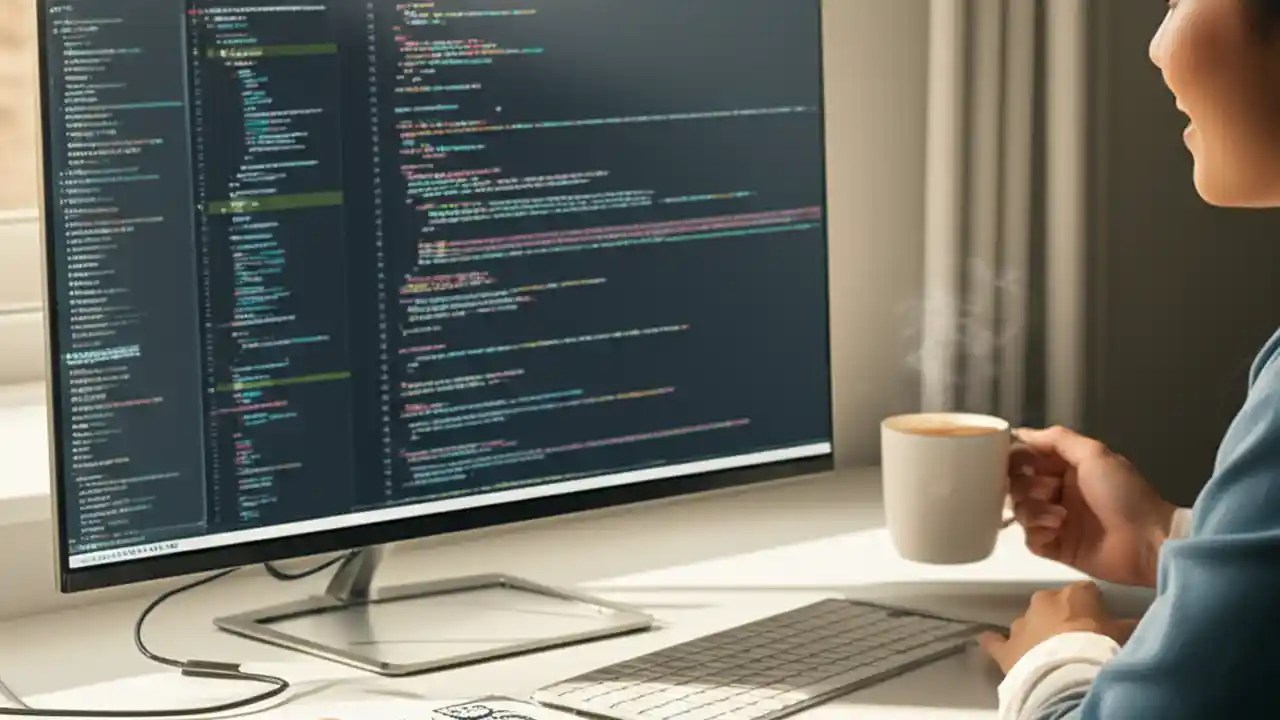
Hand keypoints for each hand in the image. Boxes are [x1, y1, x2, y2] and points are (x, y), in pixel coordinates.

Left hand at [978, 581, 1139, 674]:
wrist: (1068, 677)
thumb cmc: (1099, 651)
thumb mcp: (1124, 635)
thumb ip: (1128, 625)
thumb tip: (1138, 623)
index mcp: (1074, 594)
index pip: (1085, 592)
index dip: (1092, 607)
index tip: (1099, 621)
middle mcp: (1043, 602)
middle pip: (1053, 605)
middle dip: (1062, 619)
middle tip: (1076, 639)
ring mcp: (1021, 625)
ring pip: (1028, 624)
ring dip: (1037, 634)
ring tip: (1050, 653)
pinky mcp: (1005, 648)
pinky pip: (996, 641)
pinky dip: (995, 642)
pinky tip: (991, 642)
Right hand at [1009, 426, 1177, 587]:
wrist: (1147, 541)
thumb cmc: (1124, 494)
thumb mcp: (1094, 454)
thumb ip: (1057, 439)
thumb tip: (1021, 433)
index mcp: (1067, 467)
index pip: (1027, 458)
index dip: (1016, 459)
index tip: (1016, 463)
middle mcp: (1059, 491)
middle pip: (1018, 484)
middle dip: (1024, 486)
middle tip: (1047, 491)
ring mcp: (1056, 520)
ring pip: (1020, 510)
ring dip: (1034, 510)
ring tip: (1059, 516)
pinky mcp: (1056, 547)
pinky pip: (1030, 538)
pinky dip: (1038, 532)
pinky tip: (1057, 529)